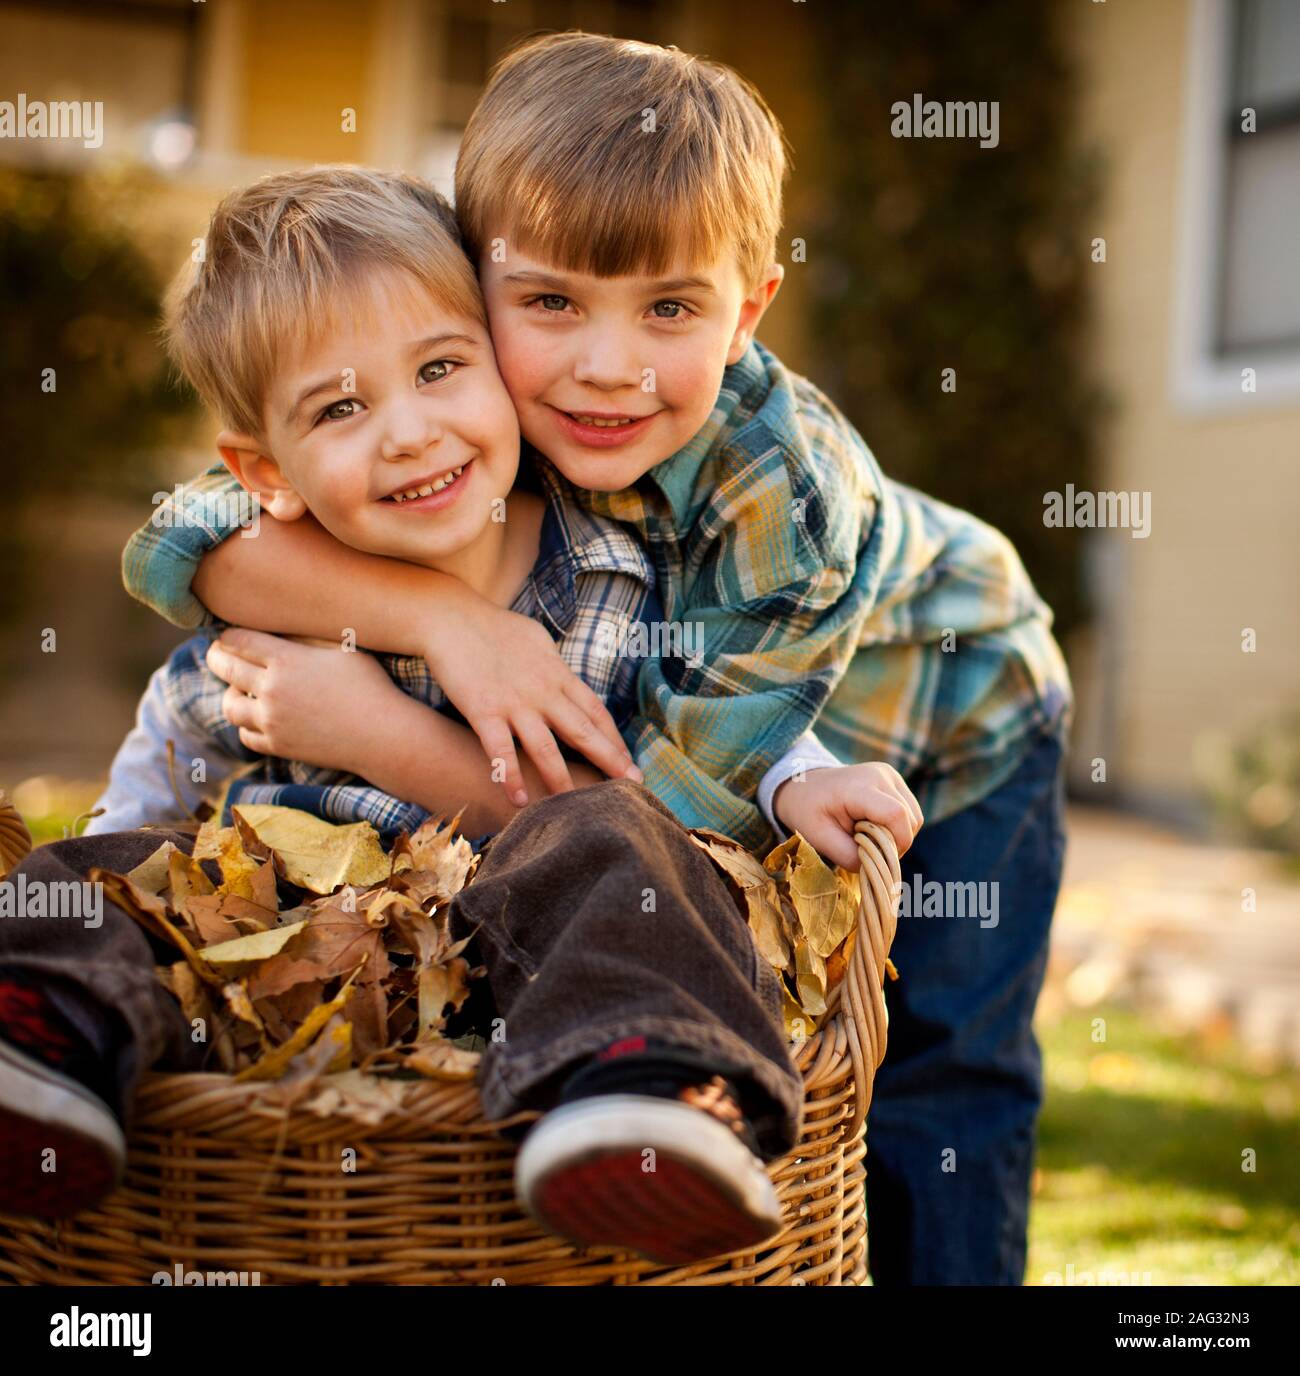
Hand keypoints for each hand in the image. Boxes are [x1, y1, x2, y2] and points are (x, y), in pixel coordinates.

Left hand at [205, 628, 397, 774]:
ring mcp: (272, 721)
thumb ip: (307, 635)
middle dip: (217, 657)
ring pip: (229, 706)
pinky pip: (246, 736)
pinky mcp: (278, 746)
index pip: (237, 640)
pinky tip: (257, 716)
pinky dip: (247, 725)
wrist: (382, 735)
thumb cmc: (369, 685)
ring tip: (239, 688)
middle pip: (225, 668)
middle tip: (218, 654)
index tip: (229, 635)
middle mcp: (271, 690)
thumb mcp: (342, 647)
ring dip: (230, 693)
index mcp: (286, 660)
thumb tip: (282, 626)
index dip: (228, 636)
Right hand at [421, 599, 641, 806]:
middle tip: (634, 785)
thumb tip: (566, 678)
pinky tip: (520, 799)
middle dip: (610, 759)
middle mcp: (542, 691)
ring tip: (578, 806)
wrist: (451, 617)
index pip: (595, 710)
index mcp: (557, 674)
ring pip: (546, 747)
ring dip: (563, 778)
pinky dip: (510, 775)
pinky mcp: (484, 711)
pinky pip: (500, 750)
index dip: (614, 737)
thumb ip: (555, 665)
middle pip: (583, 730)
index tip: (629, 761)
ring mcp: (514, 703)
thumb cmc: (494, 627)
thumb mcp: (537, 641)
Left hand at [773, 762, 922, 868]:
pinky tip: (876, 826)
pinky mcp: (895, 780)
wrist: (804, 785)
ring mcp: (890, 775)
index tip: (877, 857)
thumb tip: (877, 868)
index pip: (896, 814)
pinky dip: (899, 826)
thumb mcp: (820, 838)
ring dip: (898, 835)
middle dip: (895, 843)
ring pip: (915, 816)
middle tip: (869, 849)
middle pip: (910, 819)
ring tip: (870, 837)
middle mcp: (880, 775)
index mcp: (858, 786)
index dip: (896, 843)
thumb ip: (849, 856)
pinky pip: (911, 810)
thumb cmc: (808, 812)